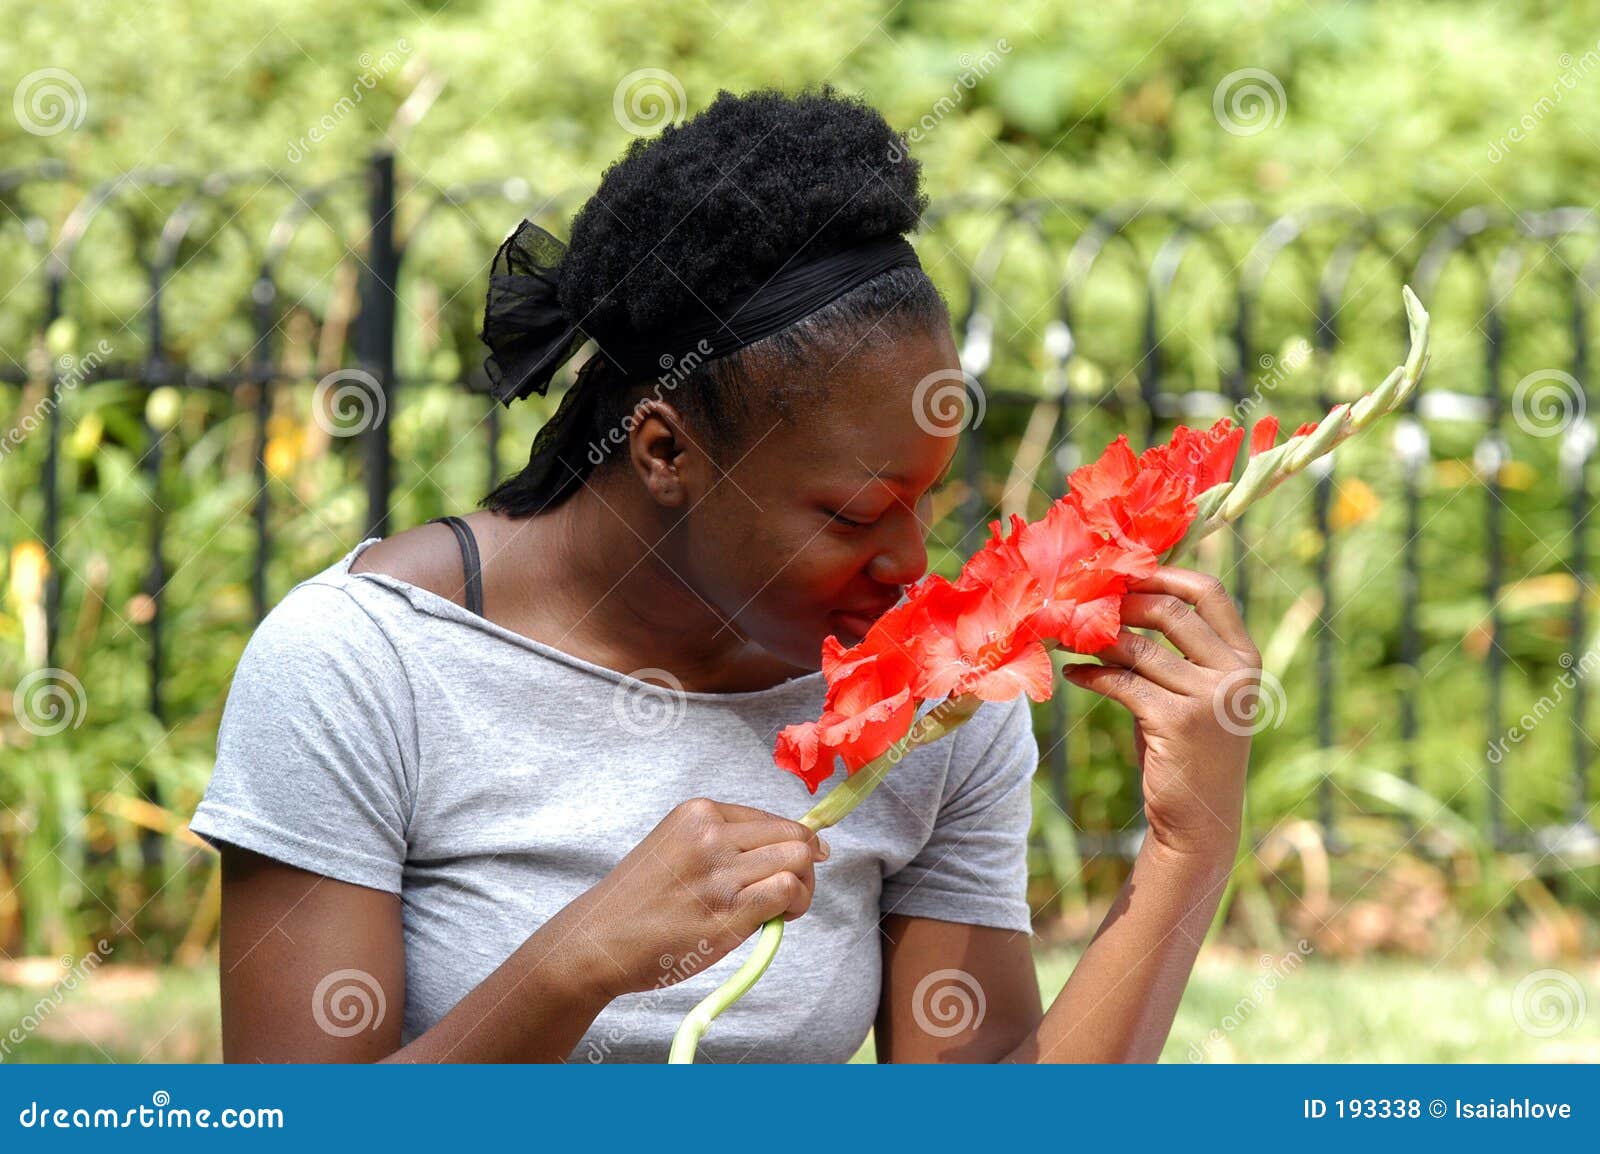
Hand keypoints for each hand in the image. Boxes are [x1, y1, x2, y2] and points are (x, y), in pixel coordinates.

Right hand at [563, 797, 827, 997]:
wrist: (598, 940)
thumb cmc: (639, 899)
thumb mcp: (676, 844)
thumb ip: (723, 840)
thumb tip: (791, 846)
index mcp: (699, 812)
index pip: (774, 819)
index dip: (791, 844)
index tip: (786, 866)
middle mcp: (711, 835)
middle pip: (796, 837)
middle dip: (805, 865)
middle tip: (788, 893)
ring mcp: (720, 874)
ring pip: (799, 861)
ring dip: (803, 888)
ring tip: (780, 909)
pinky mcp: (728, 914)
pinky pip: (786, 892)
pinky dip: (794, 906)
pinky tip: (776, 920)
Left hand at [1060, 567, 1259, 862]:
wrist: (1199, 822)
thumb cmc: (1190, 753)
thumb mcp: (1196, 696)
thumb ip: (1177, 653)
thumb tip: (1122, 603)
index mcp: (1246, 660)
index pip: (1210, 593)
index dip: (1166, 575)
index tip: (1127, 574)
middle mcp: (1234, 675)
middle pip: (1169, 612)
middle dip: (1121, 603)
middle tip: (1085, 604)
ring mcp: (1208, 698)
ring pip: (1138, 648)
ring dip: (1096, 639)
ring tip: (1068, 636)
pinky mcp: (1176, 722)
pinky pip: (1120, 682)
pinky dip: (1090, 674)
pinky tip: (1072, 674)